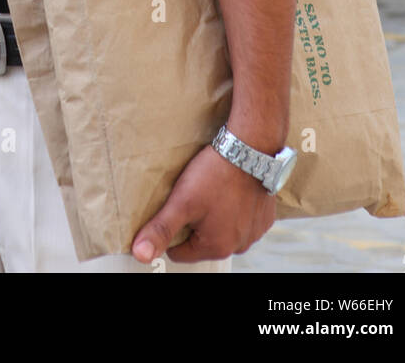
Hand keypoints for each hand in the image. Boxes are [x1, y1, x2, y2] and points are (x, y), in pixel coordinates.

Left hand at [131, 144, 276, 263]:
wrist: (251, 149)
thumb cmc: (216, 174)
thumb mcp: (181, 201)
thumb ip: (160, 230)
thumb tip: (140, 255)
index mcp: (216, 248)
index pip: (179, 252)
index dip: (172, 229)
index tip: (177, 206)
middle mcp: (238, 247)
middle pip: (202, 242)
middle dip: (195, 223)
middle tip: (195, 195)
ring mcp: (254, 233)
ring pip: (223, 231)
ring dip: (216, 216)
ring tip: (213, 190)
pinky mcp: (264, 218)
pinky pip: (242, 220)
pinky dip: (235, 209)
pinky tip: (231, 190)